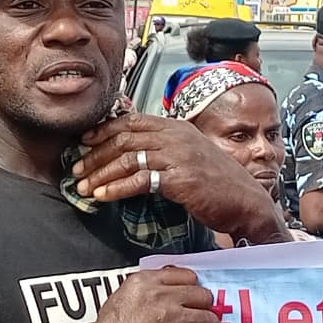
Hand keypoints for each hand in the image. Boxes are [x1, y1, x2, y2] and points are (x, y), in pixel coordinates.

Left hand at [73, 114, 281, 238]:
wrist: (246, 202)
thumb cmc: (218, 184)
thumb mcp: (191, 156)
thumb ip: (166, 150)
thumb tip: (135, 154)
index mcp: (177, 128)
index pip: (132, 120)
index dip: (104, 130)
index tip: (84, 142)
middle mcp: (176, 136)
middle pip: (124, 138)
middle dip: (95, 155)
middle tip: (77, 170)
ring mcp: (179, 156)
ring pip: (128, 158)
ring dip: (100, 173)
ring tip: (83, 187)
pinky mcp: (180, 178)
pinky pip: (140, 180)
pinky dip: (116, 188)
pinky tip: (102, 197)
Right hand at [75, 266, 223, 322]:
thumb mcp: (119, 301)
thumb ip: (145, 294)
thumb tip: (169, 297)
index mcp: (144, 283)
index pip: (187, 276)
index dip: (192, 295)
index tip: (190, 307)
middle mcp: (159, 297)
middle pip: (204, 297)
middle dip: (201, 315)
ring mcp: (171, 320)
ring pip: (211, 321)